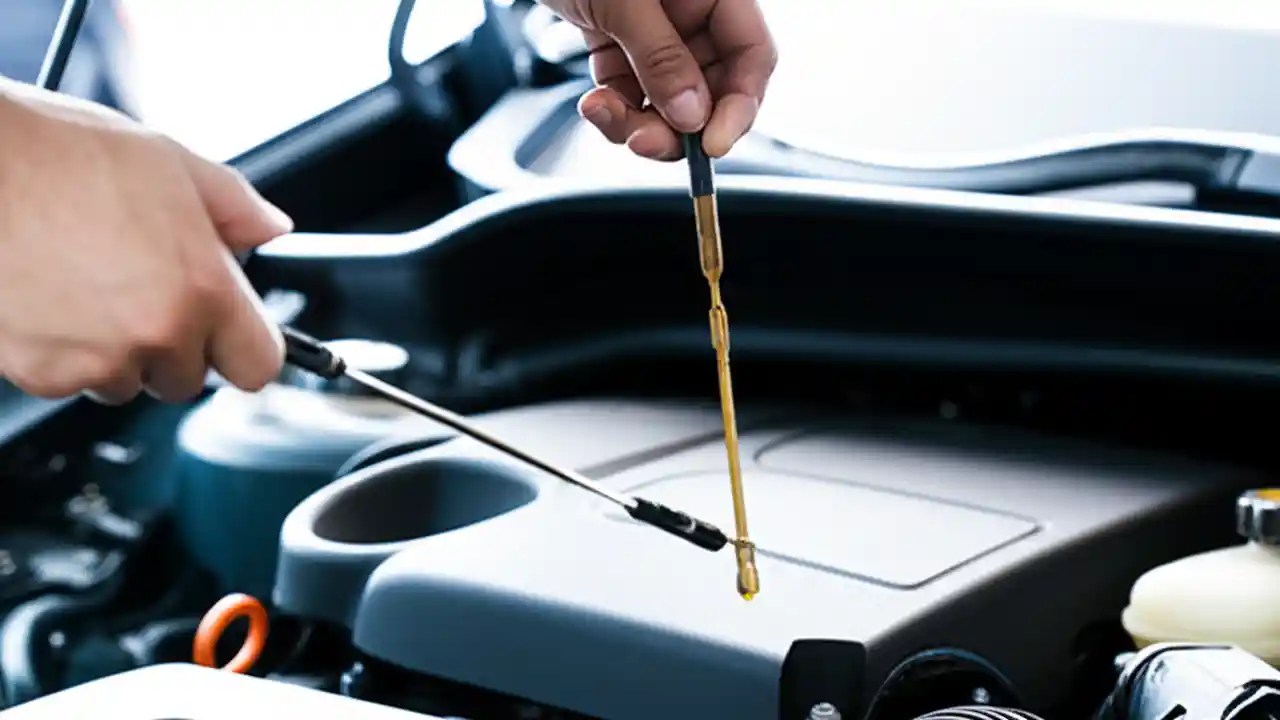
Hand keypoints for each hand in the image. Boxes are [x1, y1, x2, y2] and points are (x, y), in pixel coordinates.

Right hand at [0, 80, 289, 403]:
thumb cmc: (53, 154)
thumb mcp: (167, 160)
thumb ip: (233, 205)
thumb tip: (269, 227)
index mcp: (202, 288)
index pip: (259, 364)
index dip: (244, 345)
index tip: (230, 330)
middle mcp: (157, 333)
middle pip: (189, 376)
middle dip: (174, 342)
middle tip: (141, 287)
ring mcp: (98, 360)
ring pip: (128, 381)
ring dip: (117, 349)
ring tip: (86, 283)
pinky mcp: (43, 374)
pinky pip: (71, 380)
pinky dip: (64, 351)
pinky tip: (50, 297)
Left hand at [540, 0, 776, 159]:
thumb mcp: (625, 0)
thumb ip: (661, 56)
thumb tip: (692, 115)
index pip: (751, 58)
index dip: (740, 106)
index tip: (712, 144)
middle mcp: (694, 13)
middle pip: (711, 91)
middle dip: (680, 127)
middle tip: (647, 144)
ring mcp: (657, 32)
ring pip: (668, 103)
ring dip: (641, 126)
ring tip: (606, 117)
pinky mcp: (620, 45)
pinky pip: (631, 95)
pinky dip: (615, 111)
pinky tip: (594, 106)